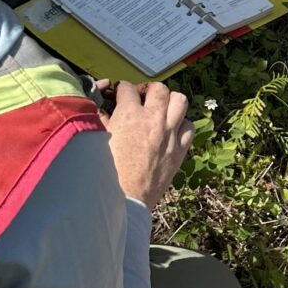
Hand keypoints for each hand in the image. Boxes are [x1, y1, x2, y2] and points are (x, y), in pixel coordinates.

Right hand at [105, 82, 192, 206]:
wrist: (126, 199)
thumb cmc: (107, 173)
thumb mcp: (99, 140)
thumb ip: (102, 120)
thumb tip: (102, 110)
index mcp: (129, 115)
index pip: (127, 88)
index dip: (122, 89)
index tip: (120, 94)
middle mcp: (153, 120)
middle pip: (159, 88)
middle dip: (149, 89)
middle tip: (142, 97)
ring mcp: (170, 134)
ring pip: (180, 101)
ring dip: (170, 101)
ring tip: (161, 108)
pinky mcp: (180, 149)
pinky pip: (189, 126)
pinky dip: (182, 124)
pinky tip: (173, 129)